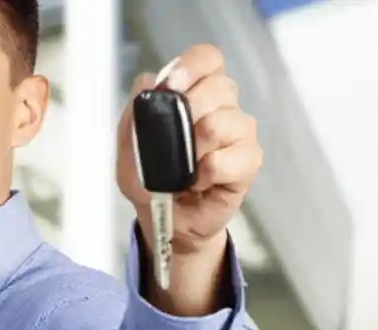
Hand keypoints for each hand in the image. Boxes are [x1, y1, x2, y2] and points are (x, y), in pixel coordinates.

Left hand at [116, 43, 263, 255]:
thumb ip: (133, 116)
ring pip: (221, 123)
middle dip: (187, 112)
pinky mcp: (249, 161)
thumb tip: (147, 82)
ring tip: (185, 169)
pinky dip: (205, 173)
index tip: (172, 86)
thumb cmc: (151, 182)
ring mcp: (240, 133)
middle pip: (219, 87)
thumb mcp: (128, 149)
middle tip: (173, 141)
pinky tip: (198, 183)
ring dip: (193, 150)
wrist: (166, 222)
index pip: (207, 58)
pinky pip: (228, 159)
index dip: (192, 66)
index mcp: (196, 93)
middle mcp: (223, 107)